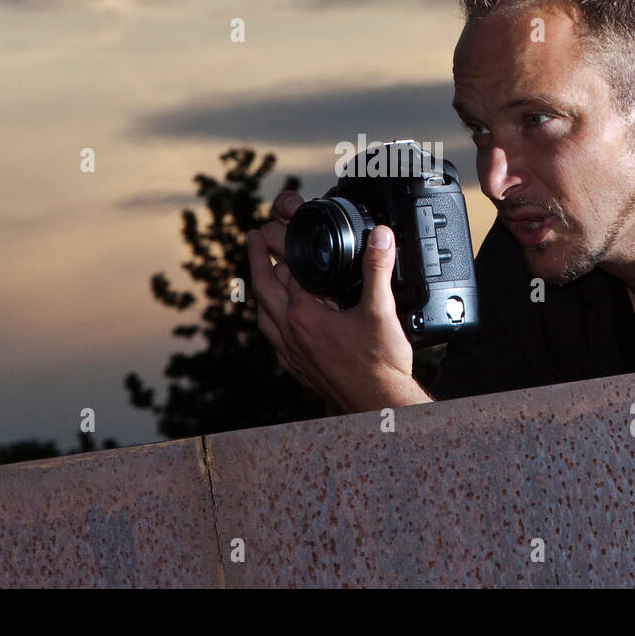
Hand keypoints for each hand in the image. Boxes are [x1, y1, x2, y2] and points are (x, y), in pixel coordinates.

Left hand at [246, 190, 423, 412]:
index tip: (269, 229)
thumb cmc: (379, 365)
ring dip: (261, 292)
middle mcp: (291, 335)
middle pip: (264, 290)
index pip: (285, 273)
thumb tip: (380, 236)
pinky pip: (275, 340)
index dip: (280, 248)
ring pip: (264, 316)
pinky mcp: (299, 369)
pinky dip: (272, 322)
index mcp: (304, 316)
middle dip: (256, 261)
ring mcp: (292, 354)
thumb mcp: (381, 310)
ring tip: (262, 277)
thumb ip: (377, 268)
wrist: (379, 406)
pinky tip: (281, 322)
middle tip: (253, 239)